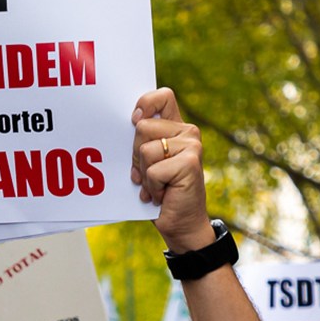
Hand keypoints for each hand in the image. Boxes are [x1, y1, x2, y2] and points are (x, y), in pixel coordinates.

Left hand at [129, 88, 214, 254]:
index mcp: (176, 128)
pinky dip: (151, 188)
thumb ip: (141, 142)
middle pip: (141, 128)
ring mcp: (191, 146)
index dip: (145, 104)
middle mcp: (187, 133)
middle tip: (147, 174)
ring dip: (143, 174)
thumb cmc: (160, 193)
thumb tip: (128, 124)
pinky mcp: (190, 162)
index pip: (162, 96)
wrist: (180, 224)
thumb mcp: (146, 163)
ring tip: (156, 185)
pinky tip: (162, 195)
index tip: (134, 119)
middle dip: (135, 155)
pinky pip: (152, 170)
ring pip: (144, 150)